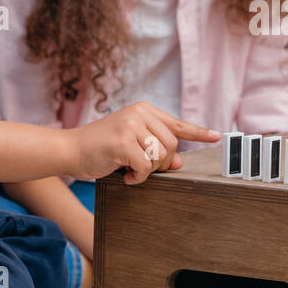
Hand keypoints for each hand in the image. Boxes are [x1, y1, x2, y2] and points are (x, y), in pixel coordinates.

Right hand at [68, 101, 220, 183]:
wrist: (71, 149)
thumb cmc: (102, 148)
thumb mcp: (132, 146)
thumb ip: (156, 150)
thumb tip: (178, 164)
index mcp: (144, 110)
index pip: (178, 124)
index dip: (198, 133)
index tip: (217, 136)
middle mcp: (140, 113)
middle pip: (172, 146)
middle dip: (161, 164)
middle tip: (142, 168)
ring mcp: (131, 126)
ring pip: (160, 157)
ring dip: (147, 171)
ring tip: (130, 169)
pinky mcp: (123, 141)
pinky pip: (145, 167)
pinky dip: (137, 177)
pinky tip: (125, 175)